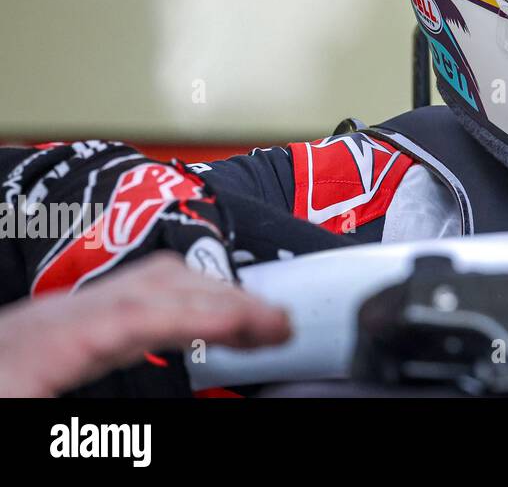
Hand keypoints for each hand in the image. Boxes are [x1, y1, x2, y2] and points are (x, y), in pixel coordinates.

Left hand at [0, 252, 290, 396]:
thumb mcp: (44, 423)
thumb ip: (119, 421)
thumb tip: (208, 396)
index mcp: (44, 345)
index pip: (153, 307)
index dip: (224, 311)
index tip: (275, 325)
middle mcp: (44, 321)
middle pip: (153, 278)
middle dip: (224, 294)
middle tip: (277, 325)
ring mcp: (40, 324)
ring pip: (136, 283)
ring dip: (199, 296)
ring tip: (244, 324)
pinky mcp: (36, 339)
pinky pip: (118, 303)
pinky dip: (169, 309)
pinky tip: (183, 337)